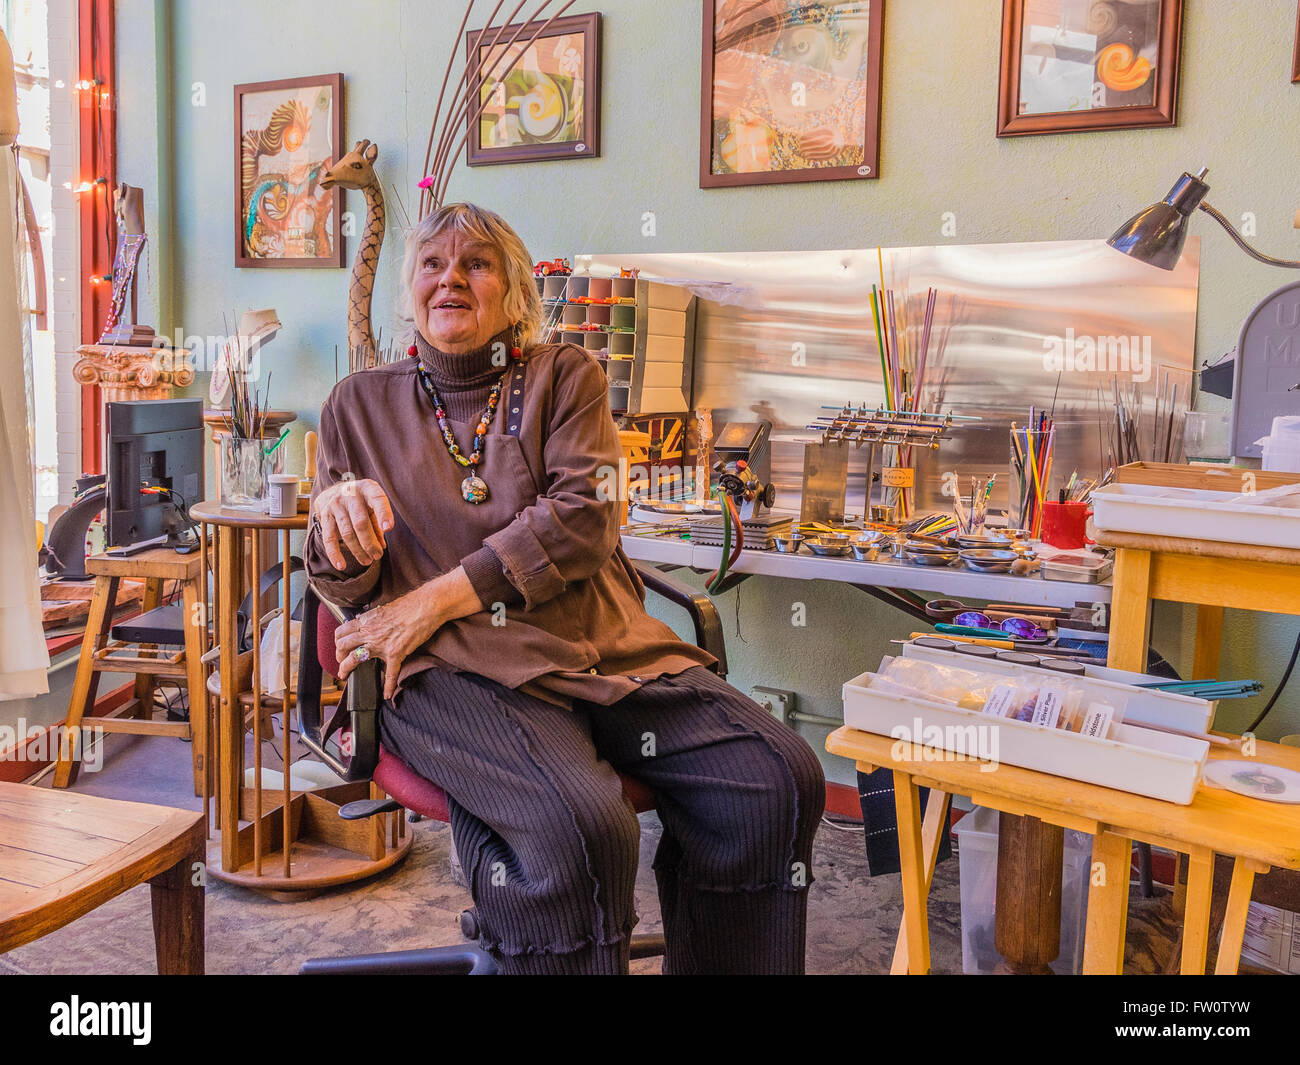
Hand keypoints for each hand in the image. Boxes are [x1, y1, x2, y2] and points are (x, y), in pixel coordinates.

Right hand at [313, 478, 393, 569]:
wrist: (334, 491)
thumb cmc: (362, 501)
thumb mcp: (372, 505)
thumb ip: (378, 523)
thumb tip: (381, 546)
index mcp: (368, 488)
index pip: (378, 499)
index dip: (384, 514)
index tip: (388, 529)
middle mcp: (351, 494)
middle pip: (361, 522)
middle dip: (370, 543)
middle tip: (378, 555)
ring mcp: (336, 504)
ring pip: (347, 533)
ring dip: (358, 550)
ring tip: (367, 561)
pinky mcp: (325, 516)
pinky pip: (329, 538)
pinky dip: (335, 553)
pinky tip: (341, 565)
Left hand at [333, 585, 441, 700]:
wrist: (426, 606)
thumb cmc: (409, 604)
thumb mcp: (384, 609)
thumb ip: (372, 618)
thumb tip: (367, 623)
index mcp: (367, 620)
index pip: (342, 631)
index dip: (338, 641)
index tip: (340, 647)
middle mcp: (370, 632)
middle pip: (343, 646)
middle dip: (339, 656)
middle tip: (341, 662)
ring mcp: (381, 644)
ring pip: (355, 658)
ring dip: (347, 668)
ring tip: (347, 675)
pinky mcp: (396, 653)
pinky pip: (389, 674)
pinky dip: (388, 686)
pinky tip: (386, 693)